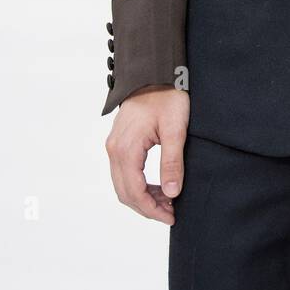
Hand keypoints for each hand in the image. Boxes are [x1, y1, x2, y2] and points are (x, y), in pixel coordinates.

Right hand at [105, 85, 189, 224]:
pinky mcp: (119, 143)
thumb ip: (172, 162)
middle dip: (147, 207)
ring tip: (168, 201)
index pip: (134, 192)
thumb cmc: (166, 96)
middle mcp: (115, 150)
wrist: (154, 73)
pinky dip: (139, 185)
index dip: (152, 210)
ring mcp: (115, 146)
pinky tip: (158, 186)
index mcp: (126, 149)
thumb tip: (171, 192)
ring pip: (123, 184)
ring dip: (143, 198)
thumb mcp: (175, 129)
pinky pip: (125, 172)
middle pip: (125, 192)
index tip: (171, 217)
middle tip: (171, 213)